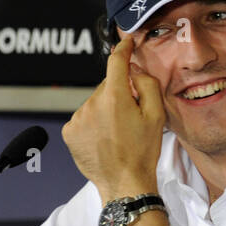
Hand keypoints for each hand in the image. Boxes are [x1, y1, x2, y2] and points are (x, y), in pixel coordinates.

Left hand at [62, 34, 163, 198]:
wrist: (124, 182)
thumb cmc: (142, 152)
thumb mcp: (156, 115)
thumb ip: (148, 85)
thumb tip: (136, 71)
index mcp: (115, 97)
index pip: (116, 62)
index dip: (123, 49)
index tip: (126, 43)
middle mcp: (91, 104)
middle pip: (107, 85)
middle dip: (120, 92)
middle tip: (133, 114)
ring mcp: (78, 118)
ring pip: (95, 102)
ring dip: (106, 108)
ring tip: (118, 131)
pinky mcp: (69, 131)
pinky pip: (84, 116)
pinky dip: (94, 121)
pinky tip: (105, 137)